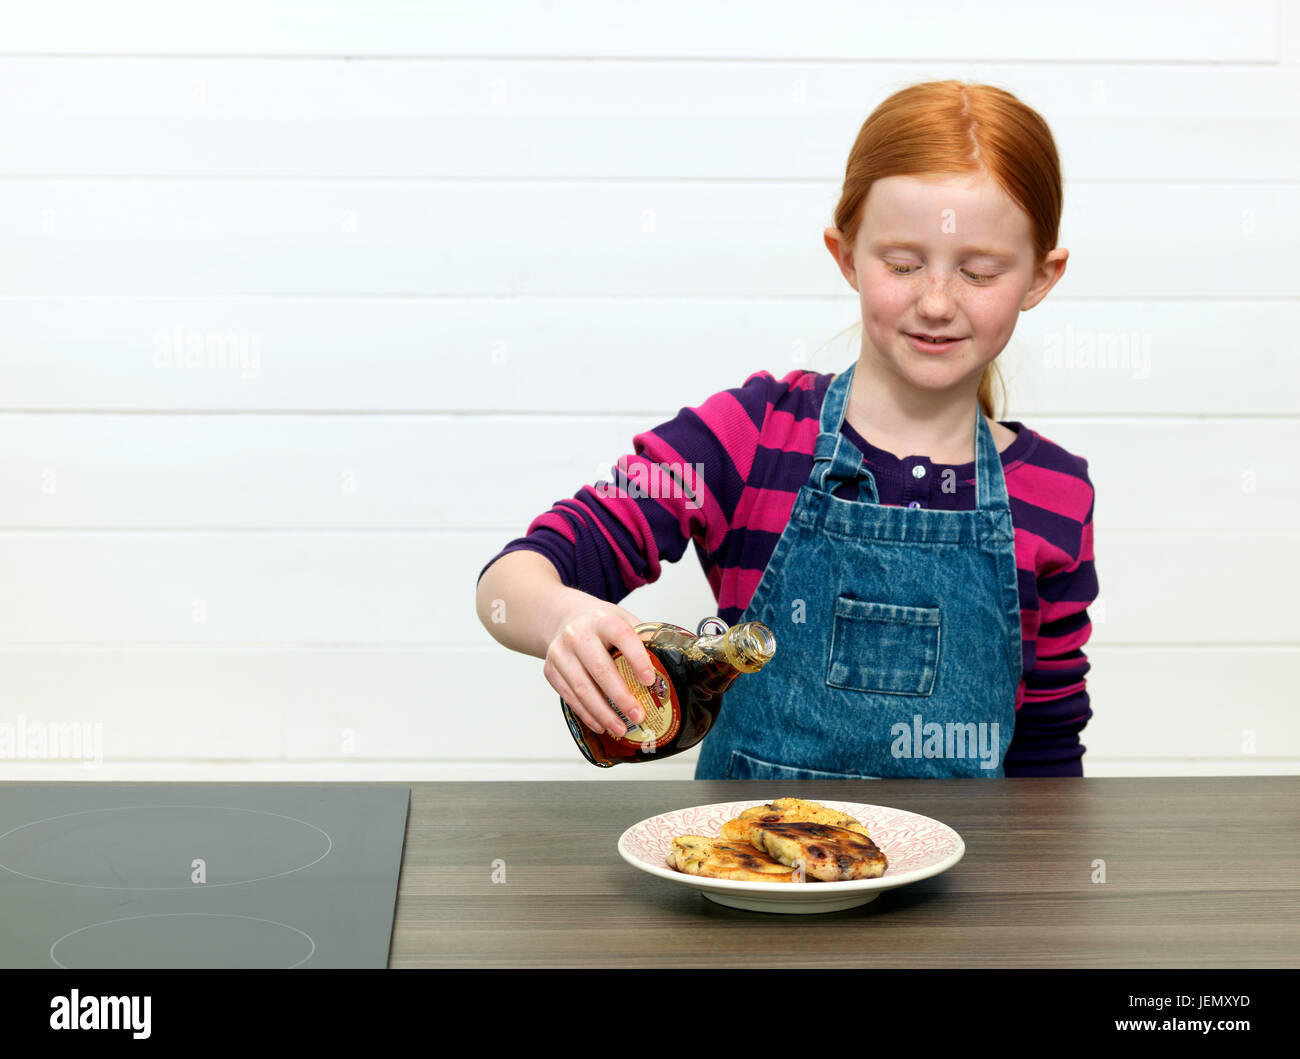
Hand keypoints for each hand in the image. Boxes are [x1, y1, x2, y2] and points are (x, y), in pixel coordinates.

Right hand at [543, 603, 656, 737]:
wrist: (563, 618)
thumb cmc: (600, 625)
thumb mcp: (623, 620)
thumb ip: (644, 639)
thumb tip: (674, 664)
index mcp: (603, 620)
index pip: (623, 637)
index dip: (637, 659)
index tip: (649, 681)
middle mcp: (578, 634)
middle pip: (600, 669)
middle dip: (621, 697)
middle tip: (638, 716)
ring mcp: (560, 652)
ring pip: (582, 688)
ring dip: (603, 712)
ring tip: (620, 728)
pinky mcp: (550, 670)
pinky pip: (569, 696)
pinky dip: (586, 713)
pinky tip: (601, 724)